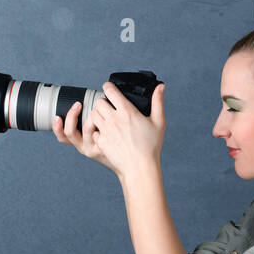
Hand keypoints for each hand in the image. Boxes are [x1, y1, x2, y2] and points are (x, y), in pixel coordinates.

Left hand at [51, 82, 166, 179]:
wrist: (140, 166)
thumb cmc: (151, 146)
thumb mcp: (159, 122)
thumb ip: (158, 102)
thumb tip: (160, 87)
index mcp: (127, 112)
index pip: (110, 91)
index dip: (108, 87)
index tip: (108, 87)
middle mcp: (114, 119)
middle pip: (98, 102)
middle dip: (102, 102)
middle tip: (108, 106)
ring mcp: (106, 130)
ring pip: (93, 115)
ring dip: (97, 114)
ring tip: (105, 118)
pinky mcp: (101, 141)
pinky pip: (93, 131)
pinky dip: (97, 130)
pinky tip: (105, 133)